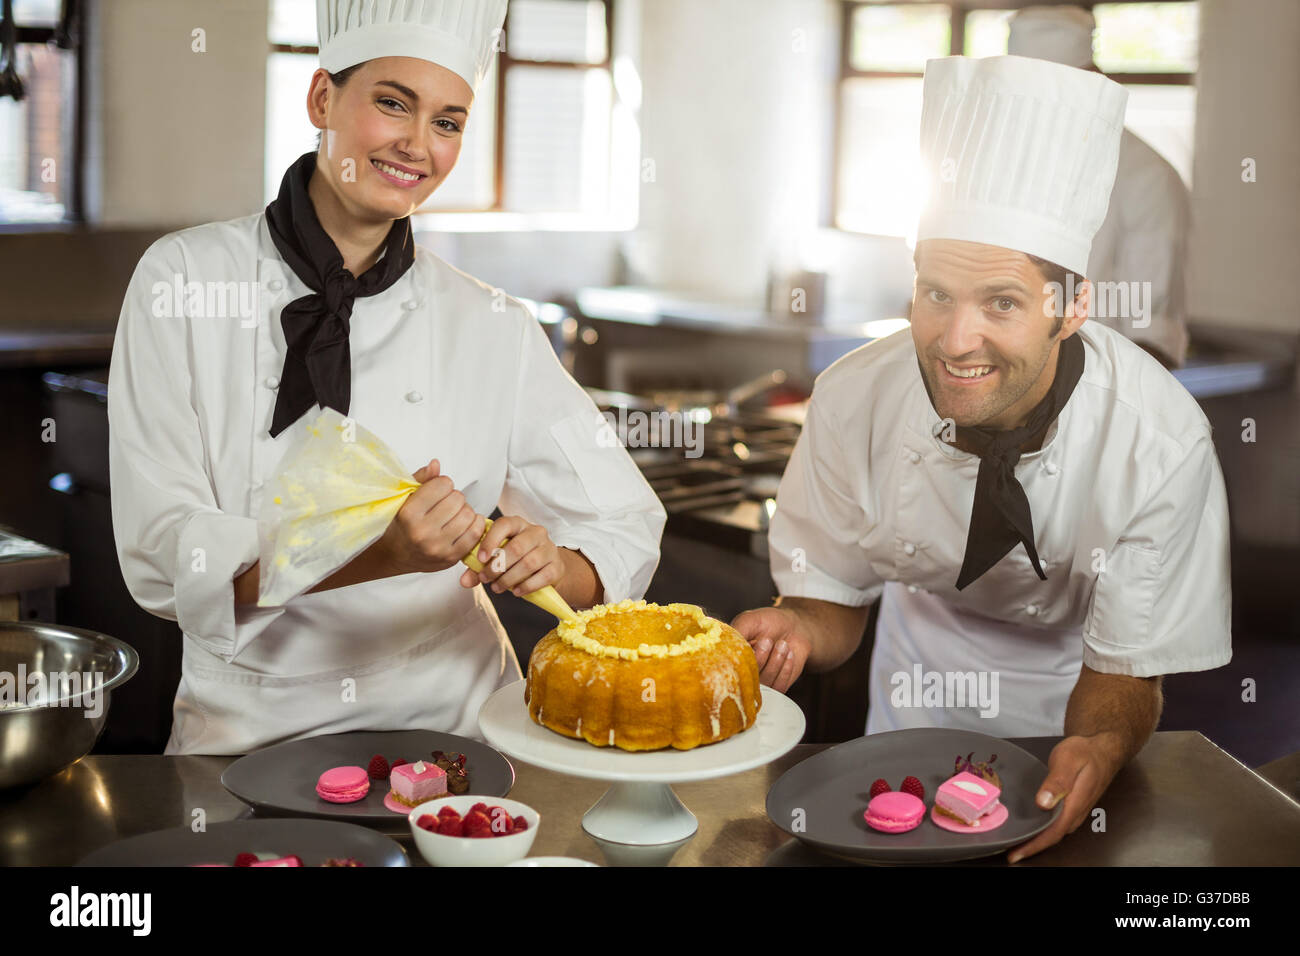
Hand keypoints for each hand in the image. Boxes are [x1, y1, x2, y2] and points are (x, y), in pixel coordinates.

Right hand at [377, 459, 485, 575]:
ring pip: (469, 514)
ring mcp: (438, 547)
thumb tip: (436, 464)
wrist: (394, 555)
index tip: (437, 490)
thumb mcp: (404, 497)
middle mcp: (422, 532)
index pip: (442, 485)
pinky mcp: (451, 558)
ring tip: (453, 514)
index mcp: (409, 514)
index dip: (442, 484)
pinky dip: (474, 523)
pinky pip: (475, 533)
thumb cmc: (401, 522)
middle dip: (454, 497)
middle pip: (457, 499)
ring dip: (465, 510)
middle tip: (446, 503)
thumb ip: (421, 479)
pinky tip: (464, 523)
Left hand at [459, 513, 563, 596]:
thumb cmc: (517, 559)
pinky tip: (516, 591)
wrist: (546, 568)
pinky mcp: (557, 566)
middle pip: (517, 547)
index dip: (491, 541)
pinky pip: (542, 577)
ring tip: (497, 587)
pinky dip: (526, 586)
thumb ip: (479, 567)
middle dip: (498, 566)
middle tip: (486, 578)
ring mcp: (549, 549)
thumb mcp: (497, 558)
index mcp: (518, 524)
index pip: (504, 524)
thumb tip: (465, 581)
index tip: (481, 559)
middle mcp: (536, 532)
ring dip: (509, 578)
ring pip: (529, 563)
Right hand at [730, 607, 810, 691]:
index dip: (740, 658)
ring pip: (764, 684)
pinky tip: (789, 653)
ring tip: (782, 644)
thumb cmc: (768, 621)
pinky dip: (785, 670)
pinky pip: (778, 687)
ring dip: (775, 662)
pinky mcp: (775, 688)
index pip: (728, 667)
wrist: (793, 625)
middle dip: (760, 659)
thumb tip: (727, 646)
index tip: (753, 643)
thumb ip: (737, 632)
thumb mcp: (749, 620)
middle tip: (767, 640)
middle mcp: (742, 672)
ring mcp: (758, 682)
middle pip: (746, 678)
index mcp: (730, 656)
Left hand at [1006, 733, 1122, 863]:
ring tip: (1016, 842)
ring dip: (1036, 840)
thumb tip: (1044, 803)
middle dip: (1031, 847)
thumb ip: (1057, 782)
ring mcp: (1076, 812)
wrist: (1104, 750)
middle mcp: (1076, 813)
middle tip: (1008, 851)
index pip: (1052, 833)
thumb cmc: (1085, 753)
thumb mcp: (1068, 760)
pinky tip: (1032, 827)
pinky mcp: (1073, 807)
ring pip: (1054, 832)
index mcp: (1074, 805)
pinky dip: (1043, 830)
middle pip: (1052, 837)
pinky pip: (1057, 824)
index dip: (1033, 845)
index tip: (1015, 854)